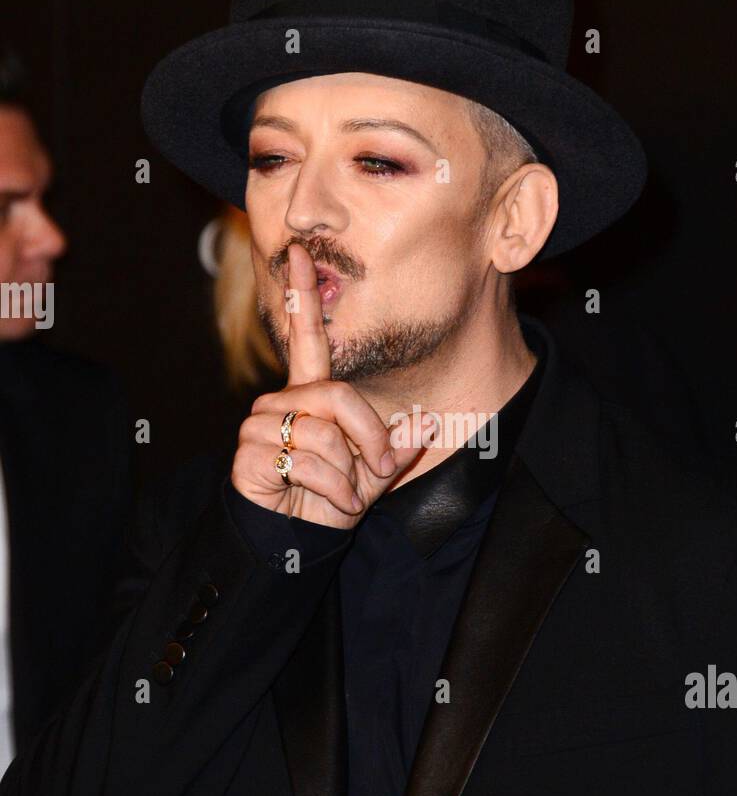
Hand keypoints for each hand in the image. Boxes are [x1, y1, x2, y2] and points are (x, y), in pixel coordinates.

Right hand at [230, 242, 432, 526]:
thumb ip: (397, 449)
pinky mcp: (249, 452)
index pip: (306, 339)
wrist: (294, 541)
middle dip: (369, 439)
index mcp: (308, 395)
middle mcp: (282, 402)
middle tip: (376, 471)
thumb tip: (428, 423)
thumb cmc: (328, 501)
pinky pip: (306, 462)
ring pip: (324, 434)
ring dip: (347, 474)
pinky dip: (330, 490)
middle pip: (338, 396)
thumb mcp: (372, 474)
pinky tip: (323, 501)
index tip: (302, 254)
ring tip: (341, 494)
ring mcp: (260, 425)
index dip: (303, 296)